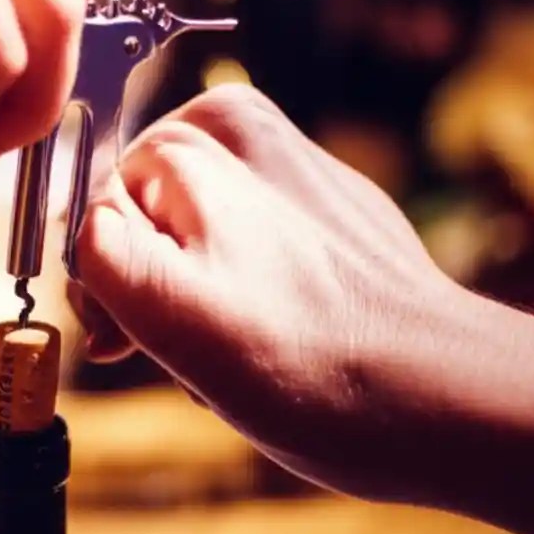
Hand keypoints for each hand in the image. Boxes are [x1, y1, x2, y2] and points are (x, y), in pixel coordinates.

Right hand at [74, 84, 533, 533]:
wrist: (444, 398)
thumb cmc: (310, 364)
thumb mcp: (171, 310)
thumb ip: (102, 248)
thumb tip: (89, 228)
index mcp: (208, 135)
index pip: (101, 197)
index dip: (99, 273)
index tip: (117, 337)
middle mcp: (255, 135)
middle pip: (148, 209)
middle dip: (147, 281)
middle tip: (165, 350)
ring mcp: (302, 175)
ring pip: (196, 233)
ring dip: (191, 295)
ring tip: (221, 352)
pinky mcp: (335, 218)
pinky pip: (252, 247)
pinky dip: (243, 295)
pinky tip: (268, 343)